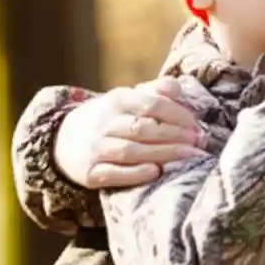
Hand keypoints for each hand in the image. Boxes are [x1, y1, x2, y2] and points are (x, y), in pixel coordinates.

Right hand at [54, 78, 205, 188]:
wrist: (65, 140)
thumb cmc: (112, 118)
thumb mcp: (129, 98)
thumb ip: (156, 90)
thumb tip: (178, 89)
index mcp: (117, 100)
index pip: (152, 104)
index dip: (178, 115)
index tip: (197, 125)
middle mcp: (104, 123)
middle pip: (144, 129)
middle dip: (176, 136)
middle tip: (199, 143)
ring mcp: (95, 149)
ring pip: (132, 151)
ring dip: (164, 154)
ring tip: (190, 157)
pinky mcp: (90, 173)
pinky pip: (114, 174)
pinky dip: (136, 173)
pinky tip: (157, 172)